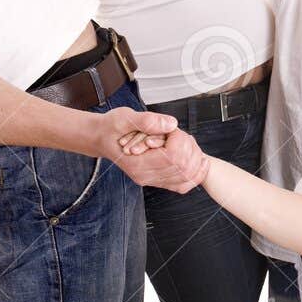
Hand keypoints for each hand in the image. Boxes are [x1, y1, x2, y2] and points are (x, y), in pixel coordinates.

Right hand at [92, 107, 206, 191]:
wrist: (102, 138)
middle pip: (183, 168)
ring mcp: (151, 179)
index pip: (172, 157)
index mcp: (137, 163)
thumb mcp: (124, 117)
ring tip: (188, 142)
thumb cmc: (111, 128)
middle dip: (189, 148)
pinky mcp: (157, 178)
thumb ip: (148, 120)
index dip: (180, 140)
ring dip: (195, 158)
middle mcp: (145, 175)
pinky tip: (199, 161)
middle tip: (181, 134)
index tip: (172, 129)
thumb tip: (170, 124)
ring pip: (187, 177)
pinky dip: (195, 173)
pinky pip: (183, 184)